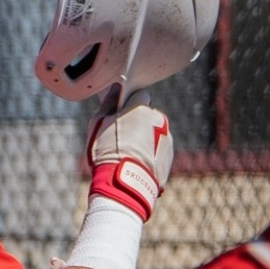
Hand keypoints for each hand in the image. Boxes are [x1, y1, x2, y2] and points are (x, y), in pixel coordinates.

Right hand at [87, 90, 172, 220]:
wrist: (124, 182)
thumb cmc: (107, 149)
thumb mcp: (99, 123)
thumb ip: (109, 102)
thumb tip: (116, 87)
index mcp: (142, 108)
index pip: (140, 95)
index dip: (129, 104)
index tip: (120, 114)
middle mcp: (159, 120)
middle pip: (148, 115)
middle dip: (138, 121)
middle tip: (122, 137)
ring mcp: (167, 137)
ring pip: (155, 132)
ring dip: (146, 137)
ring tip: (129, 153)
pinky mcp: (170, 155)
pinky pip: (159, 148)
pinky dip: (151, 152)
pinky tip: (137, 162)